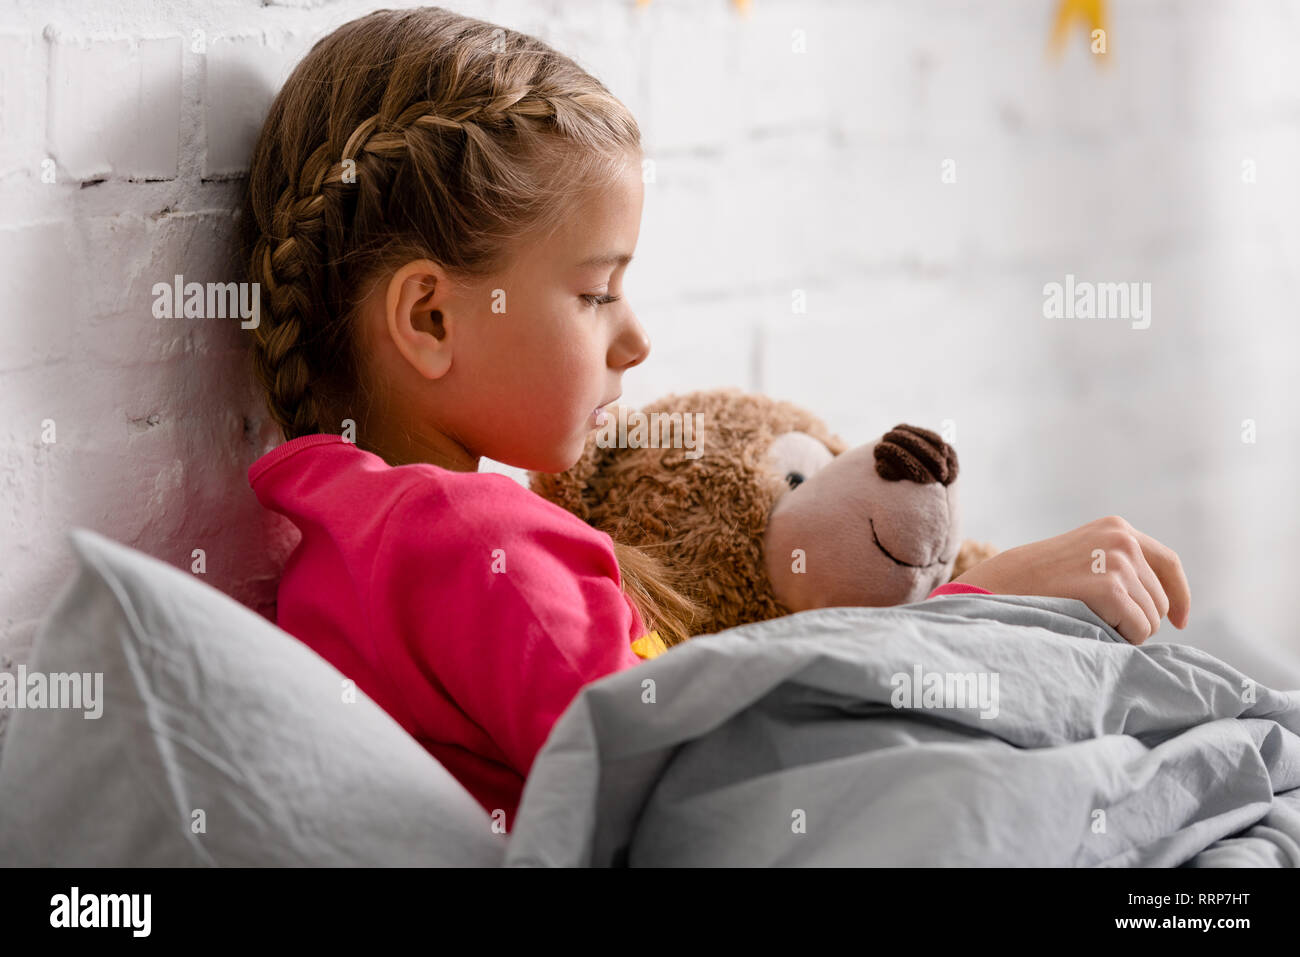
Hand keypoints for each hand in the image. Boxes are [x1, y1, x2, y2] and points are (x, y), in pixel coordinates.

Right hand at [952, 515, 1190, 644]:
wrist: (1004, 583)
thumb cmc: (1040, 580)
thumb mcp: (1085, 555)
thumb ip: (1120, 565)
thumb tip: (1167, 605)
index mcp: (1118, 528)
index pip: (1168, 563)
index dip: (1179, 595)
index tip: (1180, 621)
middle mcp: (1123, 540)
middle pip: (1161, 598)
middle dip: (1140, 618)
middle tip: (1102, 622)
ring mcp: (1117, 562)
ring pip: (1151, 618)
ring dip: (1127, 629)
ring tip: (1090, 619)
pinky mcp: (1110, 587)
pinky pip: (1138, 629)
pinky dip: (1121, 637)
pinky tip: (1093, 626)